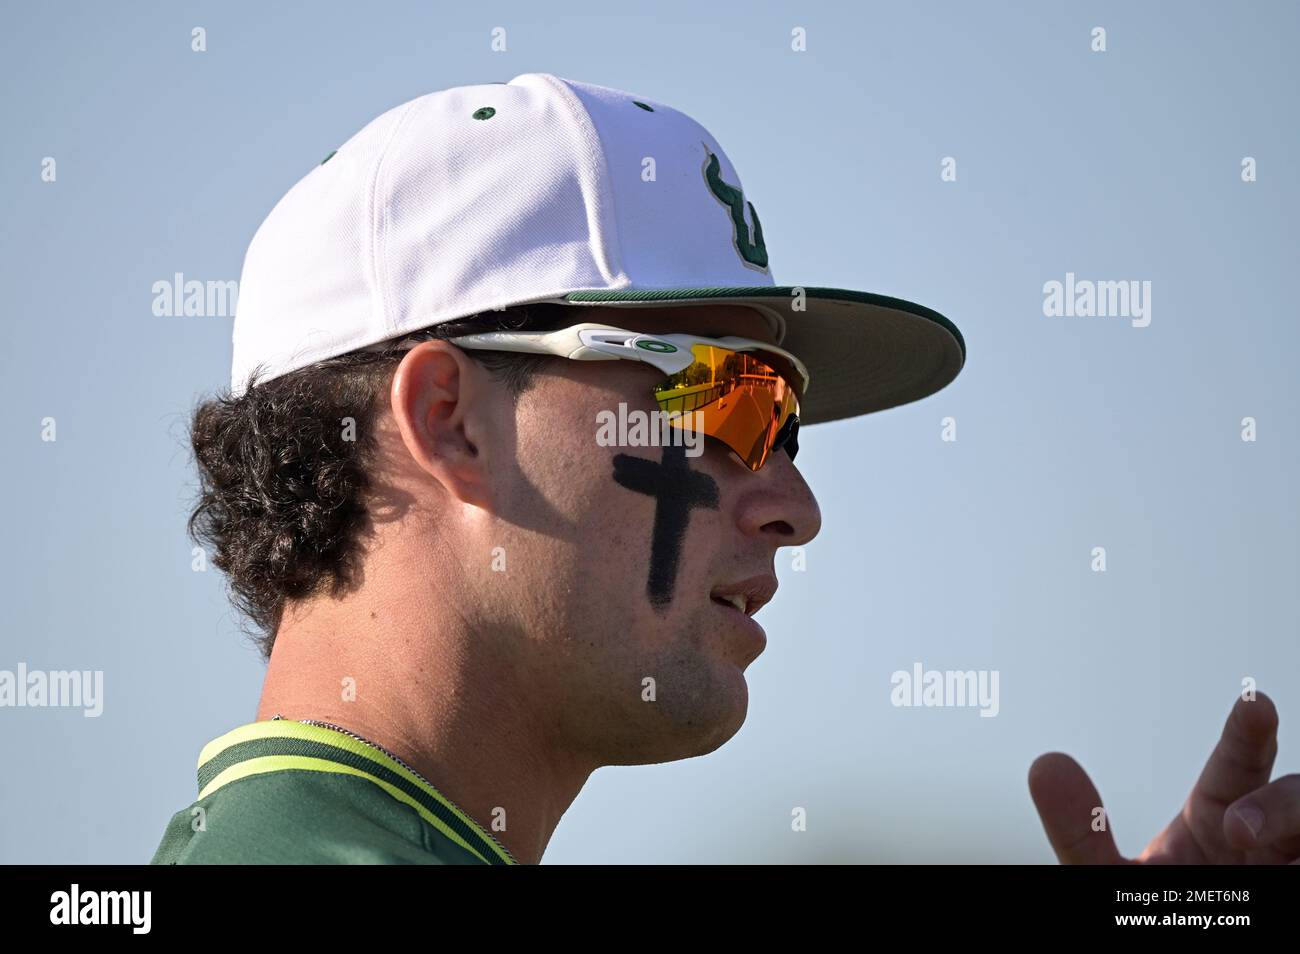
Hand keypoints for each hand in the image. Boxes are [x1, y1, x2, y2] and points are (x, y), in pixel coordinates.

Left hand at [1028, 692, 1297, 862]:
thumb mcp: (1110, 884)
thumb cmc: (1153, 924)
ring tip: (1250, 852)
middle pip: (1296, 799)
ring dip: (1293, 825)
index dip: (1249, 734)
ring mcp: (1293, 871)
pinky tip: (1291, 868)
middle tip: (1238, 831)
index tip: (1257, 703)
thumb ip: (1080, 831)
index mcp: (1215, 825)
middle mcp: (1267, 847)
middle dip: (1283, 801)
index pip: (1238, 769)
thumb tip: (1045, 764)